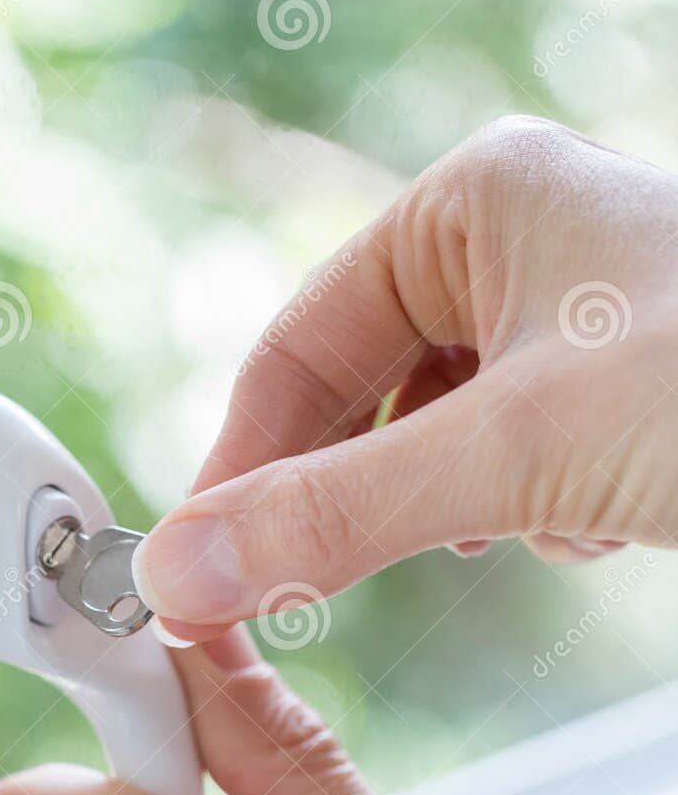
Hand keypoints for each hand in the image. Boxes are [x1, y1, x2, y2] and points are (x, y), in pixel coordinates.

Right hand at [130, 116, 677, 638]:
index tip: (195, 569)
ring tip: (510, 532)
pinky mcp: (611, 394)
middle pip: (359, 397)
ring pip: (434, 442)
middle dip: (354, 496)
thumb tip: (182, 575)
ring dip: (450, 511)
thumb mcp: (512, 457)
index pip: (295, 347)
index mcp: (470, 205)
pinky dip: (525, 515)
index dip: (237, 465)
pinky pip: (509, 466)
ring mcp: (568, 323)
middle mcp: (513, 249)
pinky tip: (589, 526)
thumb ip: (334, 518)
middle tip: (301, 589)